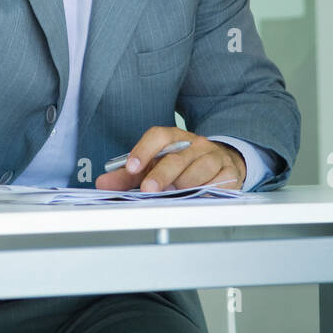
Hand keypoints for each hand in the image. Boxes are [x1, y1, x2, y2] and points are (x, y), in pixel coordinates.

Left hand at [93, 127, 246, 191]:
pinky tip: (200, 196)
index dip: (143, 150)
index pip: (158, 137)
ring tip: (174, 194)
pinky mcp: (229, 172)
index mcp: (174, 138)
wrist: (221, 162)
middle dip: (161, 175)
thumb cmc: (183, 166)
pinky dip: (209, 190)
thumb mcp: (155, 166)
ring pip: (199, 168)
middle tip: (148, 189)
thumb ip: (128, 176)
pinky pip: (219, 181)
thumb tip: (103, 184)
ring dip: (185, 184)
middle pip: (177, 157)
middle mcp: (195, 144)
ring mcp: (213, 157)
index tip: (131, 167)